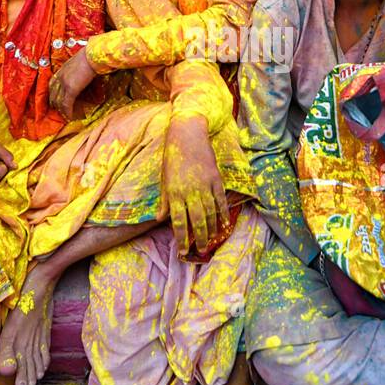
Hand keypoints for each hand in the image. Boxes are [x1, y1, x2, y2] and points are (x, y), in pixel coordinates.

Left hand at [47, 48, 96, 121]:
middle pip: (53, 94)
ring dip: (61, 110)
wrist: (94, 55)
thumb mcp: (80, 63)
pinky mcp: (71, 89)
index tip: (54, 100)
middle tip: (58, 111)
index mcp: (62, 69)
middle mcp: (60, 76)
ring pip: (58, 101)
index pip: (52, 84)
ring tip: (65, 116)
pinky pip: (66, 104)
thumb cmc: (91, 57)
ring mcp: (64, 83)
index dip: (52, 93)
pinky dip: (67, 112)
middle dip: (55, 104)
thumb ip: (77, 70)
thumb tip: (81, 75)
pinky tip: (70, 117)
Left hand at [162, 114, 227, 252]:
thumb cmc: (172, 156)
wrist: (187, 134)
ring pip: (210, 213)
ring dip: (211, 229)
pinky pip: (220, 200)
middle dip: (199, 238)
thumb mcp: (164, 178)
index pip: (178, 222)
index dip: (182, 238)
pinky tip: (224, 224)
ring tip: (211, 240)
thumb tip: (160, 219)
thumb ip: (164, 200)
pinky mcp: (215, 178)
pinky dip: (223, 213)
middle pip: (196, 221)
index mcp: (174, 192)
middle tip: (201, 250)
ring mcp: (204, 185)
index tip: (184, 250)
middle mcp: (189, 191)